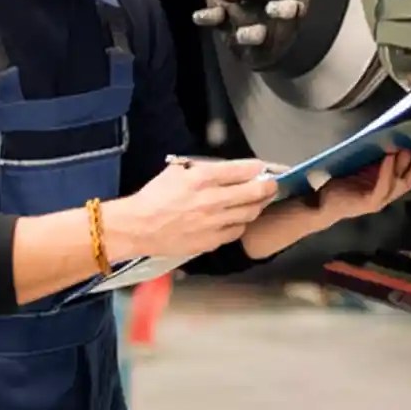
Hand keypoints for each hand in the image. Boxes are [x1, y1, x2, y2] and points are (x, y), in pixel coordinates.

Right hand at [105, 158, 277, 257]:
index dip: (258, 168)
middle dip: (268, 187)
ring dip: (257, 206)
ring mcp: (214, 222)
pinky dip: (241, 224)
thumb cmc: (154, 197)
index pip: (243, 170)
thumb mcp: (176, 171)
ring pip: (250, 213)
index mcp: (203, 177)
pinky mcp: (211, 240)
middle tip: (272, 185)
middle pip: (254, 193)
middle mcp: (213, 199)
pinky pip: (237, 231)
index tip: (262, 168)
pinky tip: (238, 219)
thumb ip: (202, 169)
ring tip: (258, 202)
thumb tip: (225, 171)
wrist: (139, 227)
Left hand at [316, 142, 410, 222]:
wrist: (322, 203)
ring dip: (407, 165)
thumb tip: (392, 134)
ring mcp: (381, 199)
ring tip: (410, 148)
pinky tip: (389, 159)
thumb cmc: (344, 184)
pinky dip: (387, 173)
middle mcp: (390, 192)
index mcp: (391, 183)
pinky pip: (382, 188)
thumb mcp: (364, 166)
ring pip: (400, 183)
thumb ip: (379, 156)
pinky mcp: (369, 202)